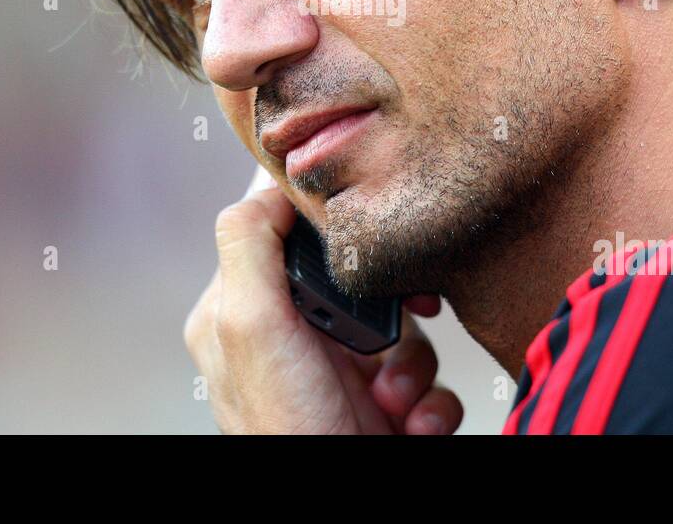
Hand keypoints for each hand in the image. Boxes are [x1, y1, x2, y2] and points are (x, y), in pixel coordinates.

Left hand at [182, 166, 463, 433]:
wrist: (336, 510)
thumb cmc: (284, 430)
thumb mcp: (251, 323)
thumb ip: (249, 243)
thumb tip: (266, 181)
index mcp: (242, 314)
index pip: (284, 238)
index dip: (330, 229)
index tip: (365, 230)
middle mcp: (288, 343)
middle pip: (357, 282)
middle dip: (389, 309)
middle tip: (408, 317)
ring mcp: (336, 378)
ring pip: (400, 331)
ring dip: (414, 365)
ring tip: (396, 400)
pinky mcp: (379, 411)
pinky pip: (426, 383)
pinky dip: (430, 404)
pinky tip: (411, 425)